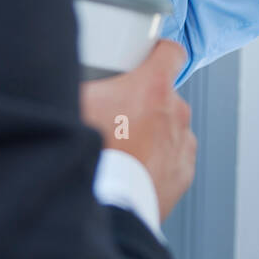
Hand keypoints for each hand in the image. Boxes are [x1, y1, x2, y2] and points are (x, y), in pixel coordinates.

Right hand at [79, 39, 195, 222]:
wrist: (110, 205)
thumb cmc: (95, 155)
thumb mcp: (78, 102)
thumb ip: (89, 80)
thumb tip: (76, 70)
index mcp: (153, 87)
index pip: (171, 52)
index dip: (158, 52)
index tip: (149, 58)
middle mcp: (175, 112)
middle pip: (165, 93)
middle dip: (145, 100)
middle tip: (117, 114)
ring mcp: (183, 142)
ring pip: (170, 126)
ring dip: (153, 131)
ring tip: (124, 146)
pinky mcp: (183, 171)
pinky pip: (174, 155)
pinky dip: (159, 158)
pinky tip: (134, 165)